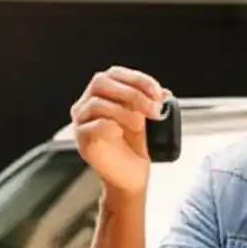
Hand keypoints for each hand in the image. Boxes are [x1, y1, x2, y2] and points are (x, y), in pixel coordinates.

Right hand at [69, 66, 170, 195]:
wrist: (131, 175)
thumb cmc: (134, 144)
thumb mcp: (146, 117)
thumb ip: (152, 101)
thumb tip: (164, 93)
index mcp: (102, 92)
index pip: (114, 73)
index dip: (138, 79)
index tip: (158, 93)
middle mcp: (87, 102)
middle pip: (101, 82)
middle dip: (132, 93)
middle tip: (153, 110)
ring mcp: (81, 121)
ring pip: (96, 103)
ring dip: (124, 112)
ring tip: (139, 125)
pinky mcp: (82, 139)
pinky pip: (91, 126)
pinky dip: (109, 126)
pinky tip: (120, 132)